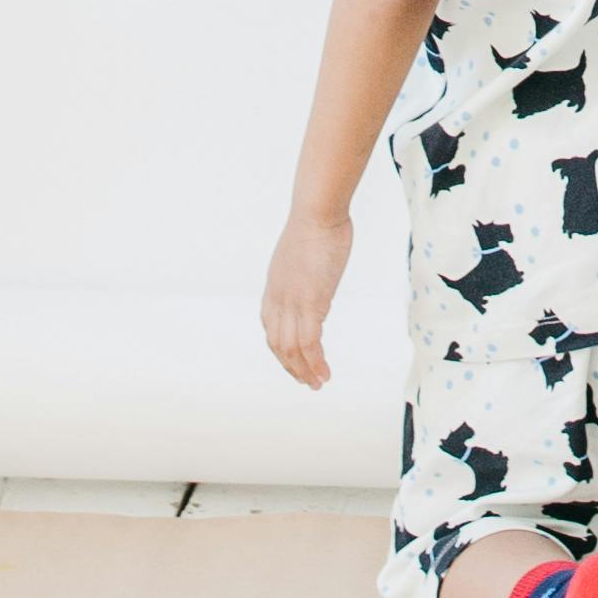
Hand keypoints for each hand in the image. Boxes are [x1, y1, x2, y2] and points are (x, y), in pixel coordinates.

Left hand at [261, 203, 352, 386]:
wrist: (317, 212)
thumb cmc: (316, 225)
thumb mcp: (303, 257)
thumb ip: (304, 275)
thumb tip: (316, 282)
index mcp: (274, 289)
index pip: (271, 329)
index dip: (281, 350)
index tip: (295, 362)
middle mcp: (278, 300)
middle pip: (277, 345)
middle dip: (291, 367)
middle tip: (307, 381)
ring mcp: (292, 303)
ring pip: (291, 350)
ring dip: (304, 371)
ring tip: (318, 384)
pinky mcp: (310, 303)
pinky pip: (309, 343)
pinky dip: (315, 363)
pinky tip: (326, 373)